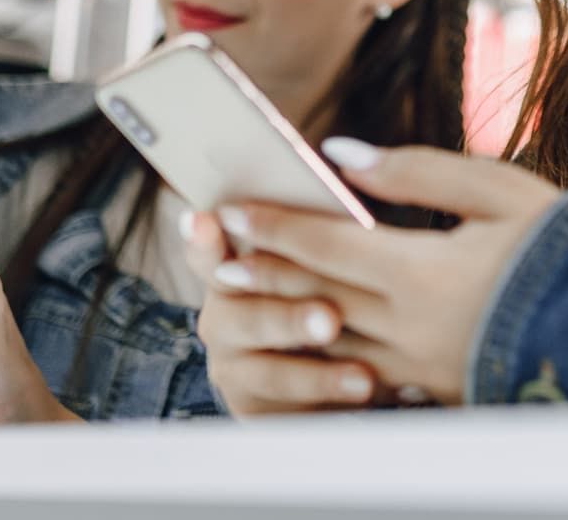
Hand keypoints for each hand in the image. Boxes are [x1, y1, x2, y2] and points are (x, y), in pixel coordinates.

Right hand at [185, 210, 376, 416]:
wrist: (341, 366)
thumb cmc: (337, 291)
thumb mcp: (327, 259)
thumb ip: (317, 228)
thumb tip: (348, 160)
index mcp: (232, 267)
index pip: (208, 249)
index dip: (204, 239)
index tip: (207, 222)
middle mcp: (223, 315)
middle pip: (243, 314)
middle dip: (289, 317)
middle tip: (330, 319)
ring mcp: (234, 364)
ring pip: (266, 368)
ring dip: (316, 371)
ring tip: (362, 374)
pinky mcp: (254, 407)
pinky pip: (286, 407)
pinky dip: (327, 397)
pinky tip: (363, 391)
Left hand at [188, 140, 563, 410]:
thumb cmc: (560, 248)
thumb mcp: (498, 191)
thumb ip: (417, 172)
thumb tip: (344, 154)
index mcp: (420, 273)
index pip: (325, 245)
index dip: (274, 224)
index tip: (234, 207)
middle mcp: (408, 328)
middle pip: (315, 296)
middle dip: (264, 274)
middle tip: (218, 259)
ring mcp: (418, 368)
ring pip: (331, 341)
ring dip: (285, 316)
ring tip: (249, 298)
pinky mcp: (434, 390)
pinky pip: (365, 373)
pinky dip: (329, 355)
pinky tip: (311, 344)